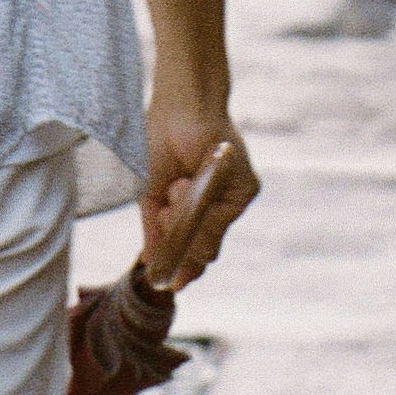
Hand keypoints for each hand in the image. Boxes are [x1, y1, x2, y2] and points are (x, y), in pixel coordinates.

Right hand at [132, 90, 257, 288]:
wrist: (179, 109)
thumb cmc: (158, 145)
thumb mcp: (150, 195)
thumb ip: (157, 232)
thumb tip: (153, 265)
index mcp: (195, 210)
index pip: (196, 250)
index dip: (186, 268)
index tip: (174, 284)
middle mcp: (217, 208)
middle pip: (204, 250)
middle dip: (179, 240)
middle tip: (167, 207)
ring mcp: (232, 200)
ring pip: (209, 238)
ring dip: (183, 219)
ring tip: (177, 186)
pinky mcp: (245, 189)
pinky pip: (220, 218)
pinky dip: (197, 205)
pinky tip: (187, 181)